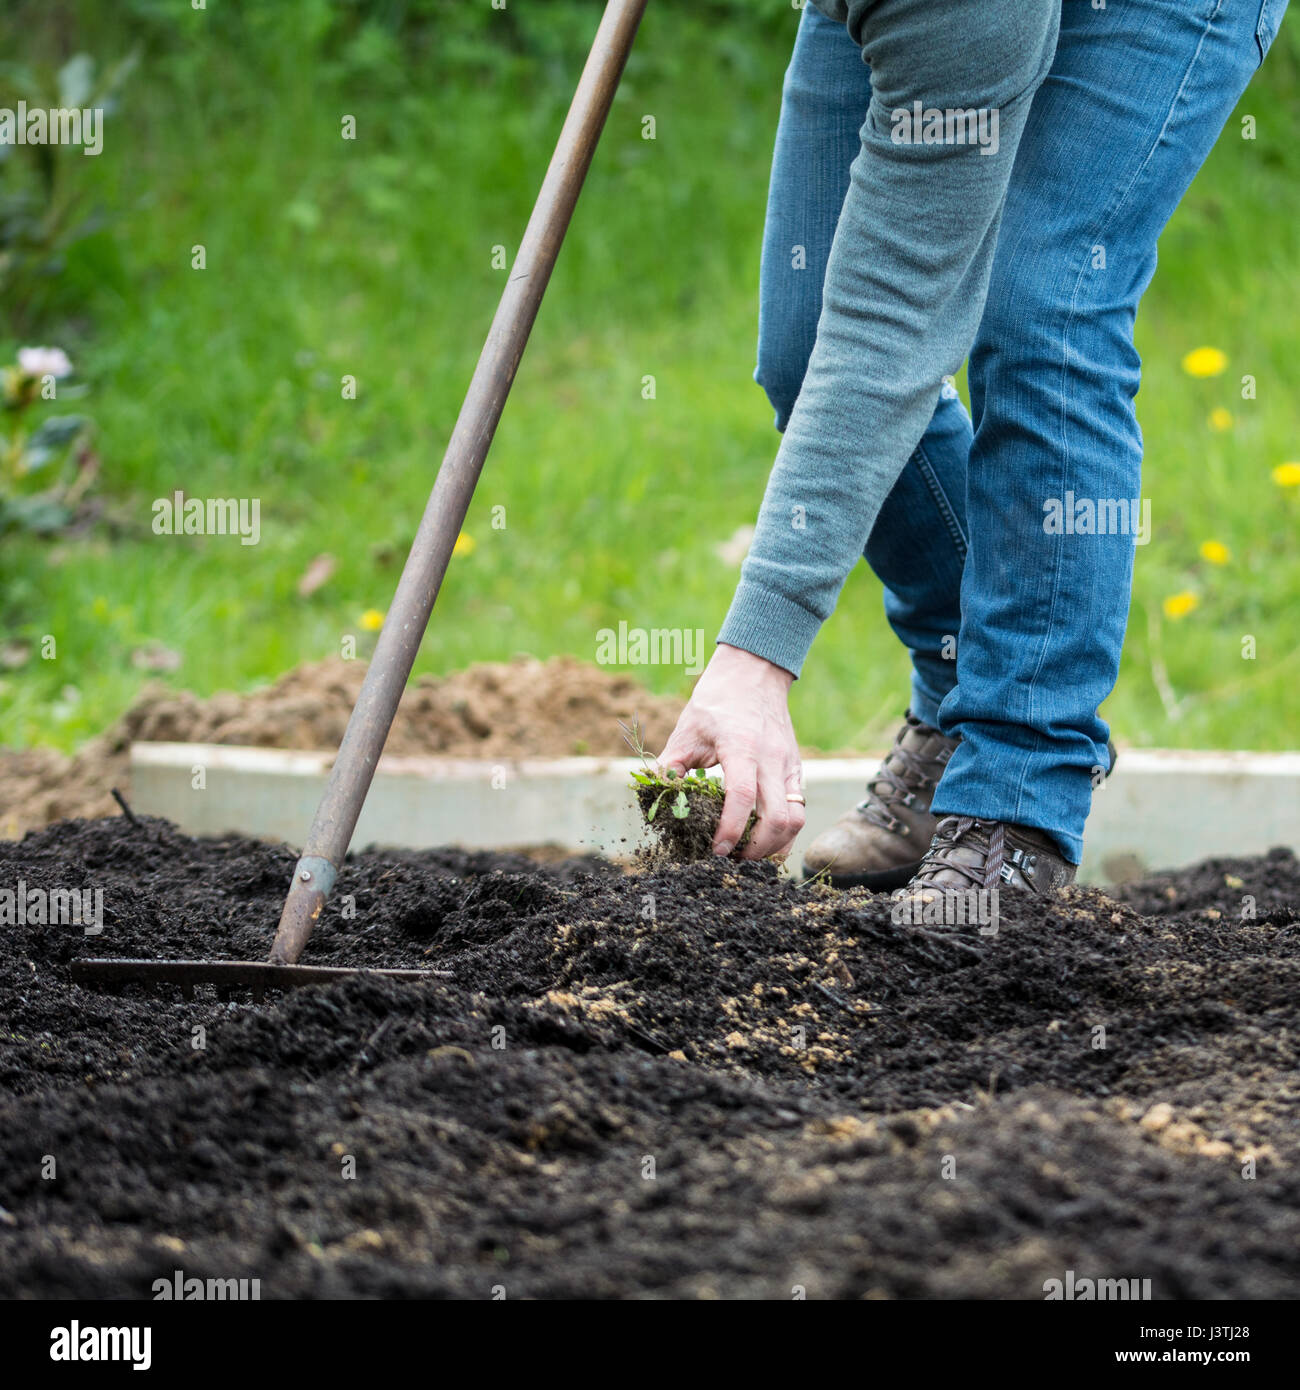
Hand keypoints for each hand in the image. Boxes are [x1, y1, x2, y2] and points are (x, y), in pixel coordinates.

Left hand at [656, 643, 804, 859]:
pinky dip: (784, 832)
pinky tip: (763, 839)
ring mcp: (789, 765)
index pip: (742, 797)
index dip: (730, 830)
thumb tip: (657, 797)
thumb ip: (670, 766)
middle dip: (756, 849)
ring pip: (796, 819)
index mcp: (742, 747)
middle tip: (731, 860)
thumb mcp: (686, 730)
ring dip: (775, 845)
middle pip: (779, 818)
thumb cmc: (716, 701)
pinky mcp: (797, 769)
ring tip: (748, 855)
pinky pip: (798, 809)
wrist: (755, 673)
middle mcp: (772, 759)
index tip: (715, 850)